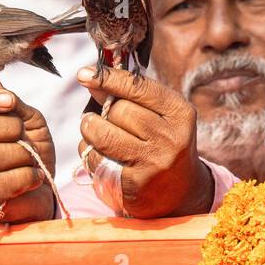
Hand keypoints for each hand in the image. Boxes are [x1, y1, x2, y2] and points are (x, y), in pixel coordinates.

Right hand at [0, 77, 56, 222]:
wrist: (41, 189)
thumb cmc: (31, 151)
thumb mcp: (28, 121)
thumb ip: (12, 103)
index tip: (10, 103)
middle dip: (13, 129)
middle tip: (26, 139)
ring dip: (25, 155)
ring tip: (31, 160)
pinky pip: (5, 181)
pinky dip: (29, 176)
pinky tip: (33, 177)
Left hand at [76, 67, 211, 217]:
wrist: (180, 190)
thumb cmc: (163, 143)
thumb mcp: (161, 115)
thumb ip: (132, 96)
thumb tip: (92, 78)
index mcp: (180, 113)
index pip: (138, 87)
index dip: (108, 78)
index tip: (84, 73)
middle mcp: (170, 137)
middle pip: (118, 110)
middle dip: (102, 111)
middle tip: (101, 117)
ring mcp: (153, 161)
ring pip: (103, 133)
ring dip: (90, 130)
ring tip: (95, 132)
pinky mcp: (134, 182)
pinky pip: (97, 159)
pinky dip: (90, 153)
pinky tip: (101, 155)